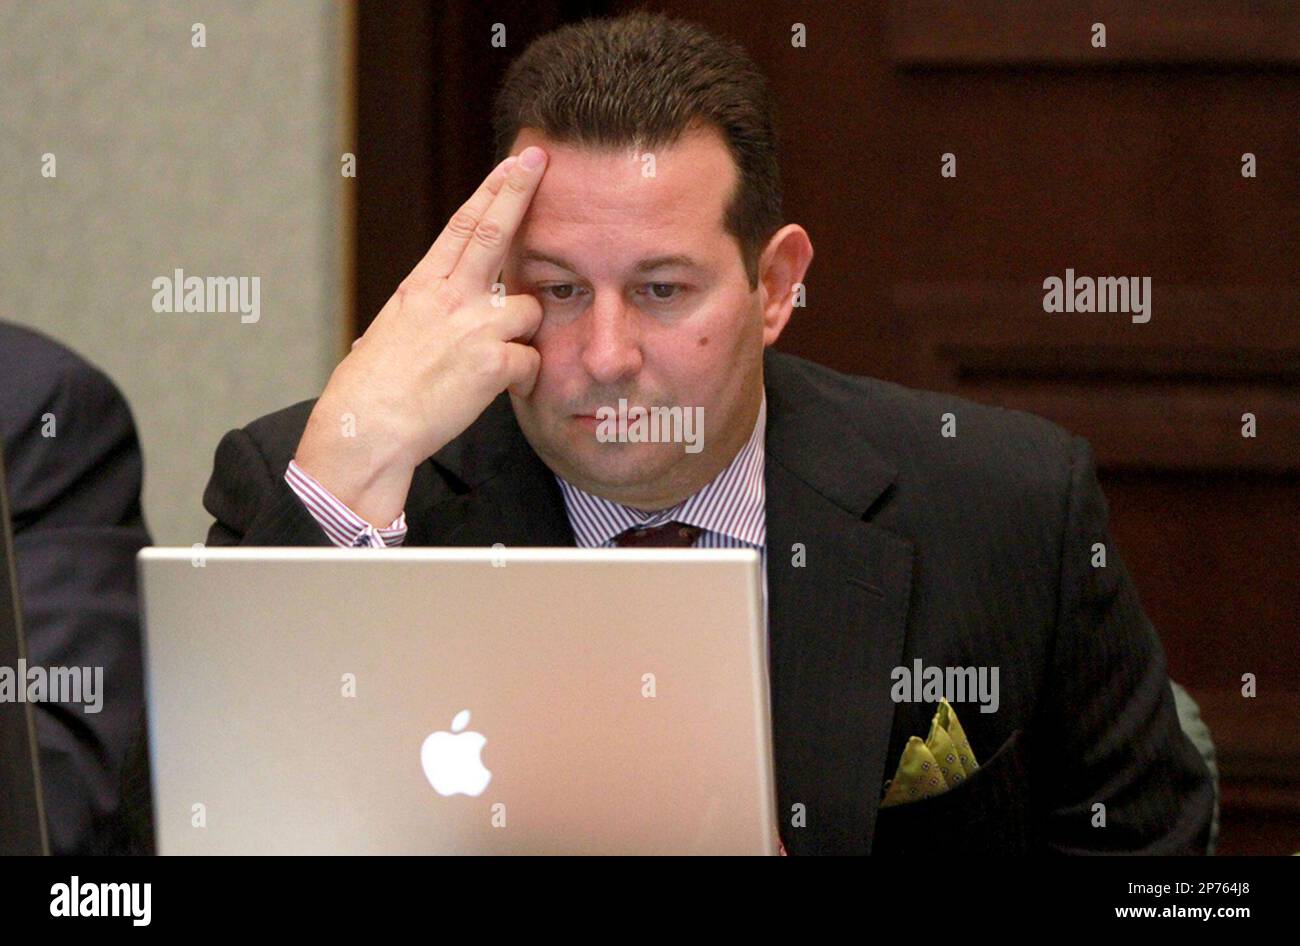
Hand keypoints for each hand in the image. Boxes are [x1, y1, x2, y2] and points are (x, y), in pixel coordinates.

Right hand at [295, 147, 548, 524]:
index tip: (513, 165)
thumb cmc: (374, 389)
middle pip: (494, 232)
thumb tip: (432, 306)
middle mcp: (449, 297)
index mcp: (423, 286)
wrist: (368, 428)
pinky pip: (531, 361)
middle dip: (519, 191)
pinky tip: (501, 389)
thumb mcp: (393, 332)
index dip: (492, 191)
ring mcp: (473, 327)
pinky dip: (523, 378)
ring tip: (495, 361)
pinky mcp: (492, 362)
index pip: (463, 226)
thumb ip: (427, 311)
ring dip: (524, 334)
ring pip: (528, 310)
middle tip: (539, 161)